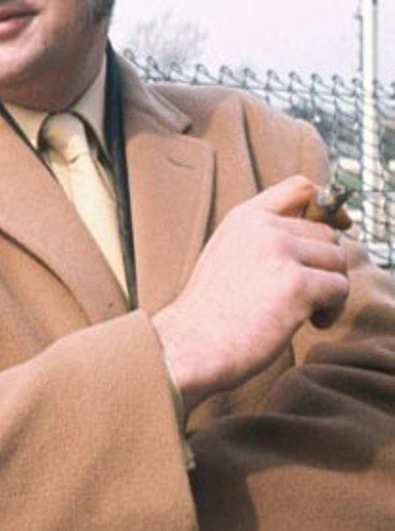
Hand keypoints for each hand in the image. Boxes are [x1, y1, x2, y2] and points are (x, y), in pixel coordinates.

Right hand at [151, 175, 348, 410]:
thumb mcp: (229, 254)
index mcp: (244, 218)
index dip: (327, 206)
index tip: (338, 225)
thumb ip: (264, 238)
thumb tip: (319, 235)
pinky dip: (331, 310)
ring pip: (337, 261)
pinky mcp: (296, 284)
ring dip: (330, 288)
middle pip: (327, 233)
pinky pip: (339, 289)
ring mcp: (280, 253)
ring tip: (306, 310)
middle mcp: (263, 228)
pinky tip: (309, 322)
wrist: (191, 343)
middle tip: (306, 292)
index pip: (300, 187)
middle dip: (324, 265)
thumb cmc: (210, 310)